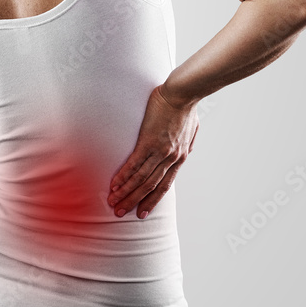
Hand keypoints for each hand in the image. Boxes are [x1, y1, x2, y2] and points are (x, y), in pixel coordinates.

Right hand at [107, 85, 198, 218]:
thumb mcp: (192, 131)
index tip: (141, 212)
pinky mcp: (148, 142)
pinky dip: (124, 176)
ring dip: (126, 192)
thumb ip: (186, 144)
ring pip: (141, 179)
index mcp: (180, 157)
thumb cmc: (186, 108)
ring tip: (113, 201)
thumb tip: (183, 152)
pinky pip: (134, 164)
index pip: (164, 185)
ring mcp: (160, 151)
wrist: (182, 94)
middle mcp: (170, 159)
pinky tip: (114, 184)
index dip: (152, 200)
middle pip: (150, 186)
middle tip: (120, 212)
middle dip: (134, 201)